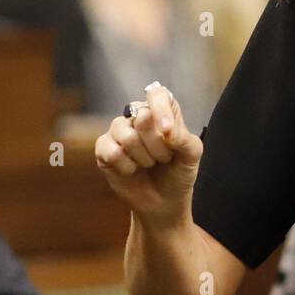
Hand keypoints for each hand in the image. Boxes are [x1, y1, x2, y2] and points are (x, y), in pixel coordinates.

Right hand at [94, 81, 202, 231]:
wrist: (164, 201)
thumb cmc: (179, 172)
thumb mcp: (191, 156)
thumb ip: (184, 139)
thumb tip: (166, 130)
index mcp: (162, 109)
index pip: (156, 93)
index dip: (160, 110)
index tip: (168, 132)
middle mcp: (137, 114)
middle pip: (142, 117)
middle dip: (158, 146)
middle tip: (165, 158)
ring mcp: (118, 130)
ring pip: (127, 136)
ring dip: (144, 158)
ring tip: (150, 164)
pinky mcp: (103, 148)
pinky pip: (112, 152)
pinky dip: (127, 167)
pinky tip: (132, 170)